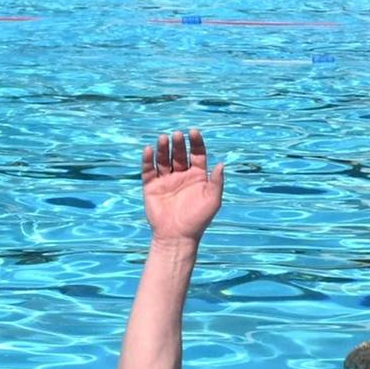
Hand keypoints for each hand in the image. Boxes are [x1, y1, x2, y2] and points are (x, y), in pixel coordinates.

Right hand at [141, 128, 225, 243]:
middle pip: (179, 154)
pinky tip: (149, 150)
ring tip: (163, 138)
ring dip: (163, 148)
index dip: (195, 142)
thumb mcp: (213, 200)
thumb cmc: (198, 219)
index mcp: (197, 176)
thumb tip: (221, 163)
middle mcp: (181, 175)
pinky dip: (147, 160)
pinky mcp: (151, 187)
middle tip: (176, 135)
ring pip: (163, 159)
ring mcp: (165, 180)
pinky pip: (148, 170)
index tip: (193, 132)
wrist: (176, 236)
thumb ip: (217, 182)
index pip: (197, 153)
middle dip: (178, 144)